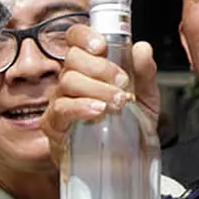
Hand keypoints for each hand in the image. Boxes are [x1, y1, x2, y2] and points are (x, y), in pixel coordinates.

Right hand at [39, 23, 160, 145]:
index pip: (74, 39)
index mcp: (89, 67)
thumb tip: (141, 48)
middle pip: (72, 58)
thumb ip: (144, 72)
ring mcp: (59, 102)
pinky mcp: (53, 125)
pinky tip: (98, 111)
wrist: (123, 162)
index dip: (84, 36)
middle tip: (123, 82)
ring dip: (97, 88)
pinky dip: (81, 107)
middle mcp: (70, 81)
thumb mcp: (146, 97)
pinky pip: (61, 109)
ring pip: (68, 81)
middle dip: (100, 67)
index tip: (102, 46)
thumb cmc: (128, 127)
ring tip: (118, 102)